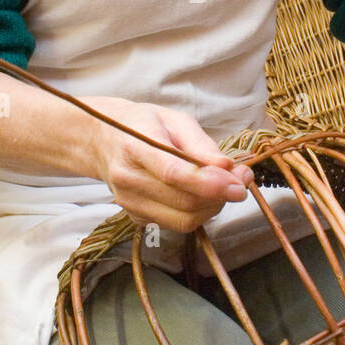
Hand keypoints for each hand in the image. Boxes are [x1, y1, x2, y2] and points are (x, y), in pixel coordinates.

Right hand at [87, 96, 253, 232]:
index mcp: (135, 146)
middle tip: (241, 180)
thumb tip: (228, 169)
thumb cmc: (143, 125)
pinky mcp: (135, 217)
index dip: (210, 183)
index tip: (239, 185)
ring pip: (183, 220)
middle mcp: (128, 179)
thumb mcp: (174, 120)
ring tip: (223, 186)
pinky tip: (201, 194)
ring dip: (212, 207)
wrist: (102, 140)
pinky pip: (176, 224)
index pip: (174, 173)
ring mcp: (128, 202)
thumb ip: (201, 145)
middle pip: (183, 202)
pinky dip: (197, 213)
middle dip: (220, 196)